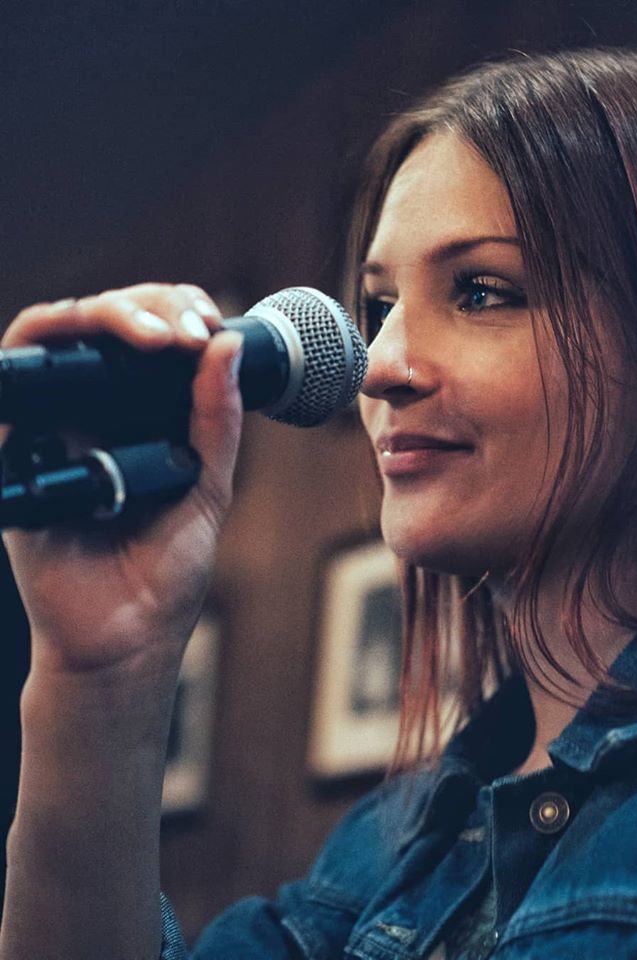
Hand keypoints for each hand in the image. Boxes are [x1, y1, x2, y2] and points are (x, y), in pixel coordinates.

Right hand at [1, 283, 243, 680]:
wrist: (124, 638)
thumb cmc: (166, 572)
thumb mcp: (208, 487)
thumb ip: (216, 420)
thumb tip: (229, 345)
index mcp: (145, 419)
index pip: (151, 338)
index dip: (175, 311)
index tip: (209, 322)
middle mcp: (97, 415)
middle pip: (107, 327)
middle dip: (149, 306)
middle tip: (187, 328)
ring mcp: (56, 429)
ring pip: (60, 337)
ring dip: (103, 316)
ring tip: (153, 336)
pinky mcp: (18, 451)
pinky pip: (12, 383)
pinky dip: (40, 346)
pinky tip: (80, 341)